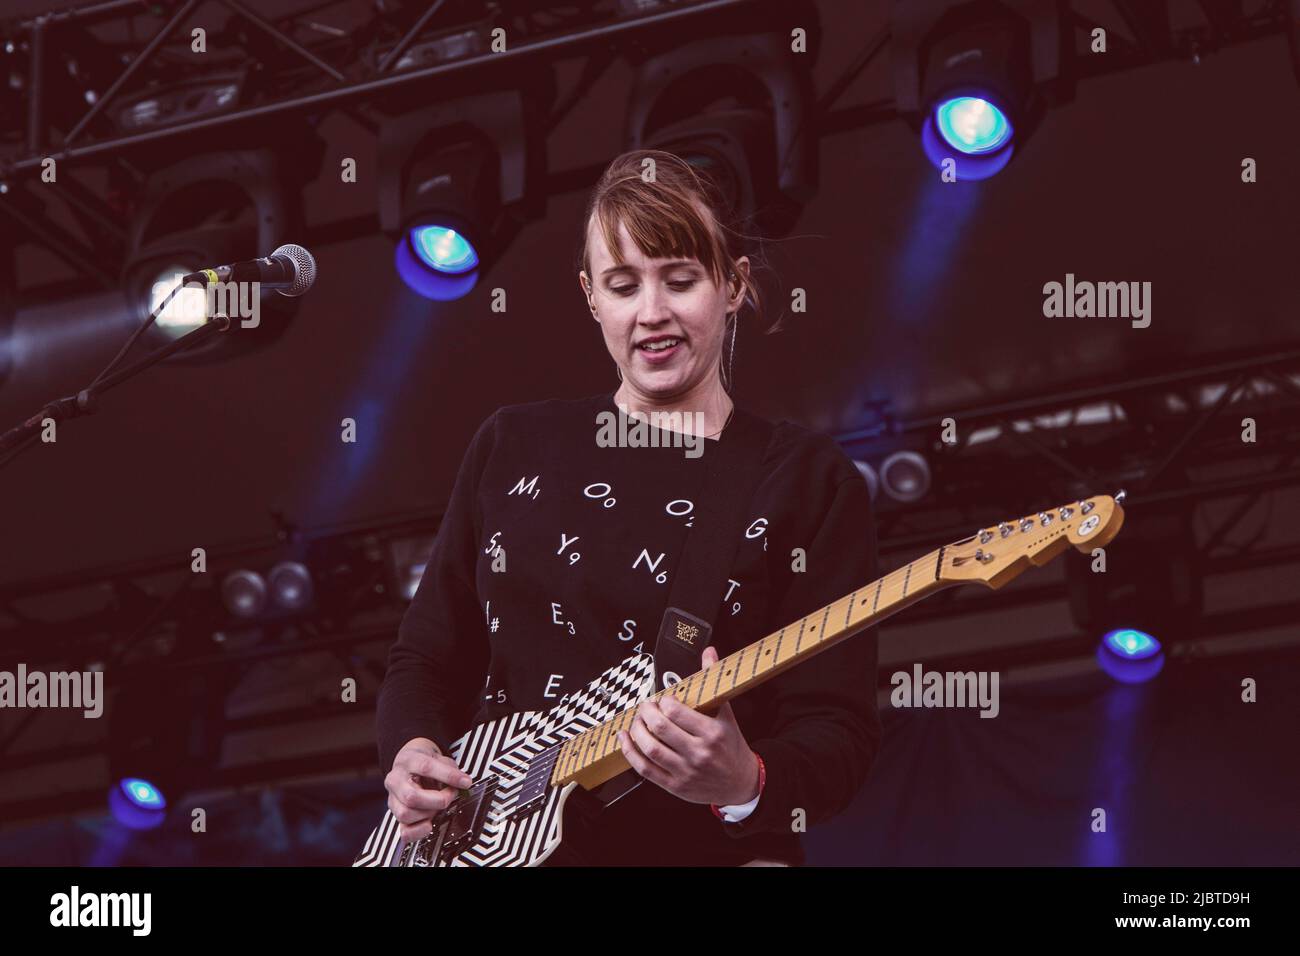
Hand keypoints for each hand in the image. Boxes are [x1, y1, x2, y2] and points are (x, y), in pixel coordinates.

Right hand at [384, 737, 473, 841]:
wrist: (408, 766)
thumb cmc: (424, 763)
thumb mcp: (439, 759)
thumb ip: (451, 770)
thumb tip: (463, 783)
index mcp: (408, 761)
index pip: (425, 768)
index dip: (448, 776)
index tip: (465, 782)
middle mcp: (396, 780)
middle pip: (411, 797)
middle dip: (438, 800)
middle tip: (450, 796)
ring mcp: (393, 799)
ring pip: (406, 814)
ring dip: (429, 814)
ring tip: (438, 807)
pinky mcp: (396, 816)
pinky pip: (404, 831)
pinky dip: (420, 831)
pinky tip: (430, 824)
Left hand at [617, 646, 760, 806]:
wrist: (740, 784)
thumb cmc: (731, 747)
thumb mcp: (727, 714)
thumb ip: (714, 681)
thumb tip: (708, 652)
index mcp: (713, 733)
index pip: (676, 712)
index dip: (663, 701)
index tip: (663, 699)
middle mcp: (699, 753)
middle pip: (660, 728)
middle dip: (646, 712)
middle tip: (645, 706)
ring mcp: (686, 772)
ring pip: (650, 749)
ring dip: (636, 730)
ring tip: (637, 720)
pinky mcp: (675, 786)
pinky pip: (646, 769)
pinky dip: (630, 753)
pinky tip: (626, 739)